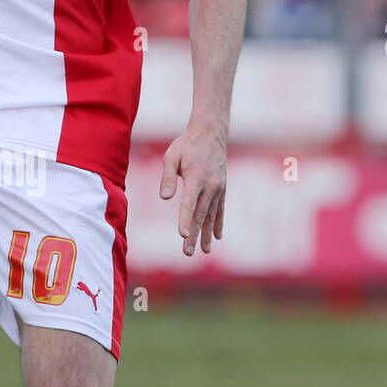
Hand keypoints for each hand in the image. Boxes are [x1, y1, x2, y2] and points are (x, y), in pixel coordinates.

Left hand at [159, 125, 226, 255]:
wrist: (210, 134)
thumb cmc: (186, 145)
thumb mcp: (171, 156)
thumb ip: (167, 177)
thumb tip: (164, 198)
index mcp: (196, 178)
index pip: (189, 203)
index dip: (185, 220)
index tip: (183, 235)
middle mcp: (210, 186)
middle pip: (200, 214)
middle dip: (194, 235)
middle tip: (188, 252)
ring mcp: (218, 188)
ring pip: (211, 215)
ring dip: (207, 234)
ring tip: (204, 251)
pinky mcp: (222, 189)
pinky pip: (220, 210)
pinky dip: (218, 224)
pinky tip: (217, 237)